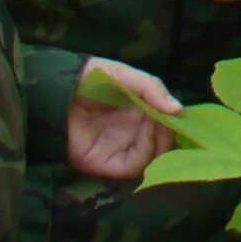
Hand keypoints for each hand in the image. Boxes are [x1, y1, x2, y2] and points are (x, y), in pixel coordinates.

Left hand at [67, 58, 178, 180]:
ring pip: (152, 157)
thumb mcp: (124, 75)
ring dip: (162, 143)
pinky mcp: (107, 164)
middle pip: (162, 143)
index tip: (183, 115)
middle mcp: (131, 132)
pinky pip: (133, 166)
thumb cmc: (89, 79)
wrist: (57, 93)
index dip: (176, 121)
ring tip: (160, 125)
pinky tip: (146, 135)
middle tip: (173, 121)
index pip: (164, 123)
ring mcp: (120, 149)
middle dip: (171, 133)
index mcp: (138, 111)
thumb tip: (179, 110)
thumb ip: (152, 89)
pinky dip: (145, 154)